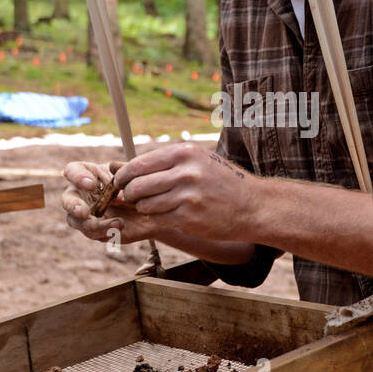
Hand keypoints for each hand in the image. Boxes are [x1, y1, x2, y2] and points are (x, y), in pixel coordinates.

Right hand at [60, 159, 163, 244]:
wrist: (146, 204)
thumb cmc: (132, 181)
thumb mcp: (129, 173)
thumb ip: (122, 171)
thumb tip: (114, 176)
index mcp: (85, 174)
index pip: (72, 171)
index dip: (78, 178)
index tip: (92, 184)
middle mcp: (79, 195)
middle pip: (67, 200)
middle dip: (74, 206)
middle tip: (83, 212)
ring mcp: (84, 215)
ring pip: (78, 222)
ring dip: (94, 225)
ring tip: (117, 223)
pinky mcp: (94, 230)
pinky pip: (94, 234)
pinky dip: (106, 232)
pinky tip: (120, 228)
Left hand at [112, 143, 255, 243]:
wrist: (252, 205)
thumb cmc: (222, 181)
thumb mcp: (198, 160)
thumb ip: (166, 162)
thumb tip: (128, 167)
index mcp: (184, 153)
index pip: (138, 164)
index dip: (124, 176)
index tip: (120, 182)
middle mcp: (185, 172)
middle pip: (137, 185)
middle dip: (129, 193)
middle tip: (130, 197)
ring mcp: (187, 196)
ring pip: (145, 204)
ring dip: (144, 207)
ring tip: (154, 205)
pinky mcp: (188, 218)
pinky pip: (159, 218)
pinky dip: (158, 218)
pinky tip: (170, 214)